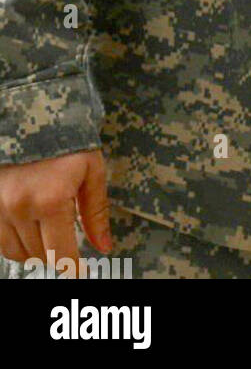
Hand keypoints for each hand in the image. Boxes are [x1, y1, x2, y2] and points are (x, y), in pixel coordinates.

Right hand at [0, 149, 110, 269]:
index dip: (73, 268)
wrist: (33, 116)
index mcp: (51, 200)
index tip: (81, 271)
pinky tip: (30, 226)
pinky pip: (0, 242)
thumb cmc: (68, 141)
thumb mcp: (92, 171)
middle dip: (58, 252)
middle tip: (68, 238)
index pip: (60, 254)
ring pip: (17, 252)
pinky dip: (16, 242)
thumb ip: (96, 212)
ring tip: (50, 229)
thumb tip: (103, 247)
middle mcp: (20, 208)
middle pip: (40, 256)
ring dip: (36, 249)